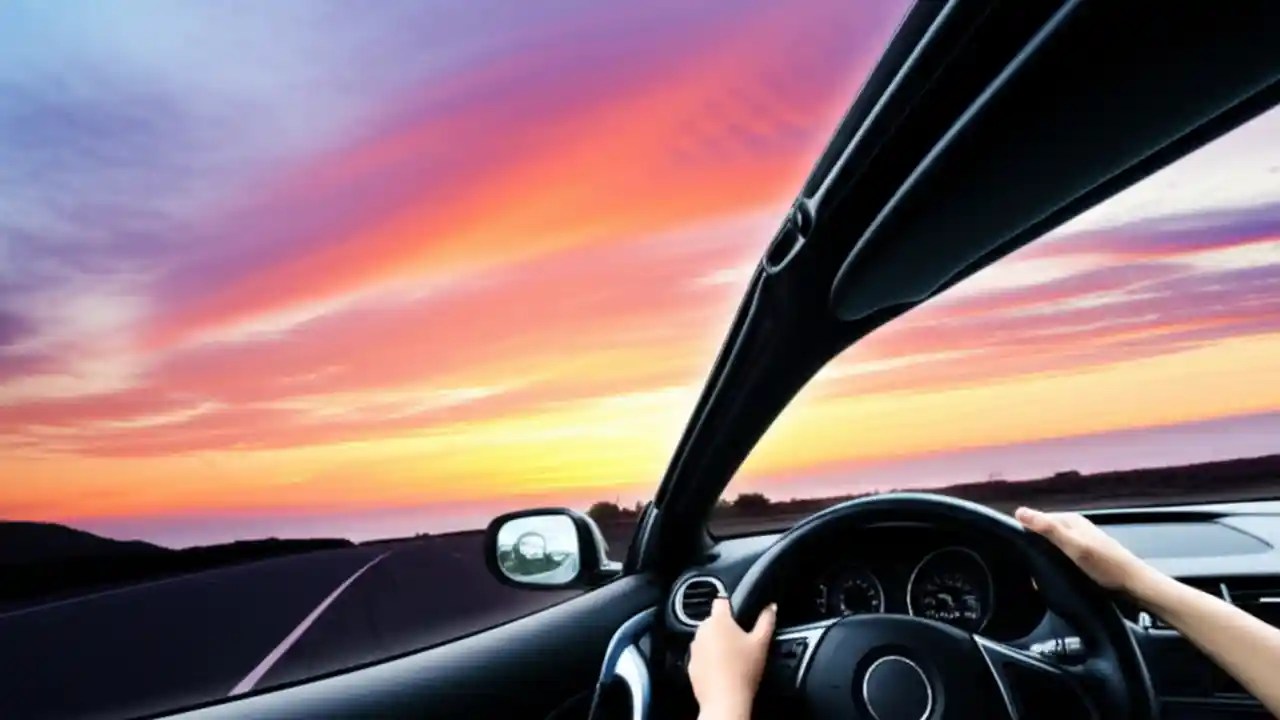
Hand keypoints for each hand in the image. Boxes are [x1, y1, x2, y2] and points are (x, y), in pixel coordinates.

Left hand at [688, 597, 776, 719]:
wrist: (725, 701)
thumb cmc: (743, 672)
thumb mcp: (761, 643)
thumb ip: (767, 621)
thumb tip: (771, 608)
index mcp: (718, 620)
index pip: (721, 601)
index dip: (732, 605)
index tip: (740, 615)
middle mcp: (702, 631)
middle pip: (715, 621)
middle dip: (726, 628)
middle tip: (742, 642)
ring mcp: (694, 648)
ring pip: (707, 639)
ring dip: (717, 643)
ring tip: (734, 658)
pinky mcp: (691, 665)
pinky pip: (702, 656)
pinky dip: (710, 660)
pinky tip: (723, 670)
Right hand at [1015, 507, 1153, 593]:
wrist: (1134, 585)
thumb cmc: (1105, 565)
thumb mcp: (1074, 545)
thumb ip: (1048, 529)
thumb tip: (1019, 512)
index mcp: (1070, 520)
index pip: (1036, 518)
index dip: (1023, 530)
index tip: (1012, 548)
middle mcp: (1074, 527)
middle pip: (1043, 532)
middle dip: (1032, 545)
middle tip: (1023, 564)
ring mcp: (1080, 541)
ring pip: (1051, 545)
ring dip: (1042, 556)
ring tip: (1034, 572)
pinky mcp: (1084, 556)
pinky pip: (1059, 555)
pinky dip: (1052, 564)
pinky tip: (1050, 575)